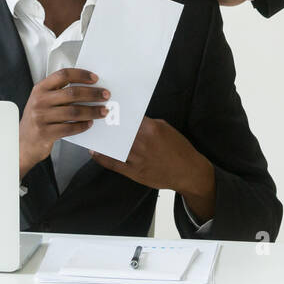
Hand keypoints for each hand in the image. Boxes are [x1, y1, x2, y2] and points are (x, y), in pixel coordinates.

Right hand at [19, 68, 109, 178]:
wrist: (21, 142)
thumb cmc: (37, 119)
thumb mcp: (42, 101)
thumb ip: (59, 93)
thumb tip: (88, 88)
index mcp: (40, 89)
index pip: (63, 75)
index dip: (81, 75)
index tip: (95, 78)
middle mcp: (39, 101)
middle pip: (72, 93)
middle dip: (92, 94)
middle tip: (105, 95)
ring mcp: (41, 117)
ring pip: (74, 111)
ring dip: (92, 111)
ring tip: (103, 111)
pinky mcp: (45, 133)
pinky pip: (70, 128)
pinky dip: (82, 126)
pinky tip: (89, 123)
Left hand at [90, 117, 216, 221]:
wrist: (188, 172)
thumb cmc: (179, 148)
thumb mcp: (165, 128)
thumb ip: (148, 123)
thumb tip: (131, 120)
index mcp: (151, 128)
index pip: (128, 118)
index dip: (117, 115)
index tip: (107, 110)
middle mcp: (142, 142)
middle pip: (118, 132)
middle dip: (109, 127)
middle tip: (97, 121)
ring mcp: (137, 158)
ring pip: (114, 147)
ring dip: (103, 141)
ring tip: (95, 135)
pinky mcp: (134, 172)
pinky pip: (114, 164)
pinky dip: (102, 158)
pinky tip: (95, 153)